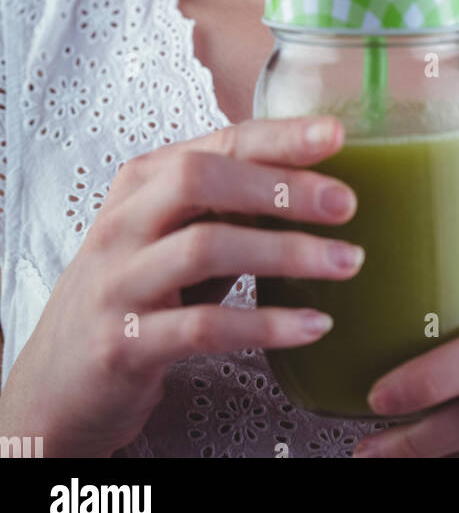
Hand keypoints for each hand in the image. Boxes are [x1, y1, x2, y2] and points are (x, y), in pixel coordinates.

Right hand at [0, 115, 362, 457]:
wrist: (59, 379)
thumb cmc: (134, 292)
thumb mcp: (170, 233)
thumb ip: (225, 203)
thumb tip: (319, 178)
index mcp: (143, 182)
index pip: (218, 142)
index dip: (278, 137)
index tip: (335, 133)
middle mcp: (125, 223)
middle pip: (203, 180)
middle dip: (280, 187)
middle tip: (346, 202)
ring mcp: (120, 282)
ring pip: (206, 248)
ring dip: (285, 253)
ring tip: (346, 262)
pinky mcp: (125, 343)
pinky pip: (203, 327)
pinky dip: (264, 324)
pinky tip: (311, 324)